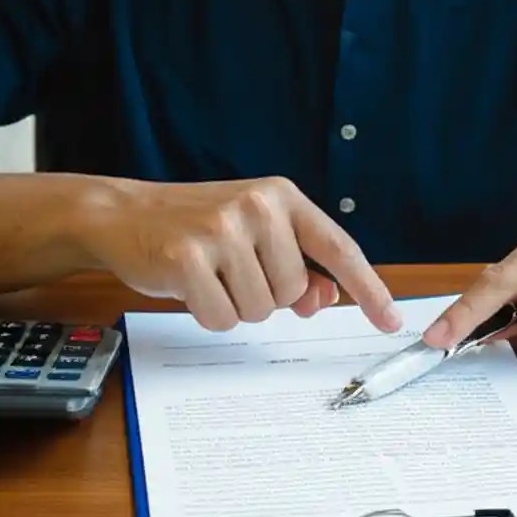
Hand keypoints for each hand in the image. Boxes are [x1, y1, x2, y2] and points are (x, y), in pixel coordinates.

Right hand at [76, 176, 400, 332]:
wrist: (125, 214)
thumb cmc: (197, 227)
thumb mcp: (255, 235)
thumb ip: (297, 266)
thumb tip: (325, 298)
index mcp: (282, 197)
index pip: (338, 248)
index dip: (368, 288)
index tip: (391, 319)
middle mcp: (258, 206)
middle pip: (293, 292)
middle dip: (266, 297)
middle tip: (232, 271)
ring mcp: (222, 229)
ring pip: (259, 311)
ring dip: (235, 306)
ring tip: (210, 275)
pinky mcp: (188, 257)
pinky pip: (222, 319)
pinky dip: (208, 314)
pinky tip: (190, 285)